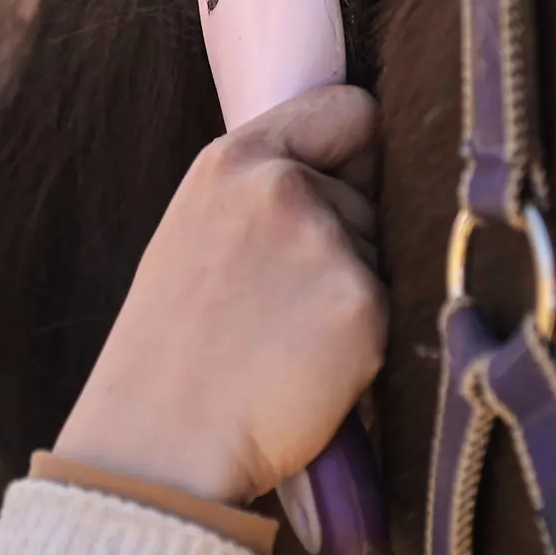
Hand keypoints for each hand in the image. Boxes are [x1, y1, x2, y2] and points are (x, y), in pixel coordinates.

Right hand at [53, 86, 385, 505]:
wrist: (162, 444)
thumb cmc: (174, 351)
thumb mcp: (196, 233)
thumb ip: (263, 193)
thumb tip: (354, 172)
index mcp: (231, 161)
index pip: (347, 109)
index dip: (356, 150)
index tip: (348, 185)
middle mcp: (281, 187)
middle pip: (369, 195)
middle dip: (347, 242)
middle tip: (280, 304)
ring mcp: (325, 242)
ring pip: (382, 255)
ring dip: (353, 294)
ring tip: (286, 340)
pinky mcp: (362, 304)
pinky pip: (393, 312)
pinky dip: (364, 345)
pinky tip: (311, 371)